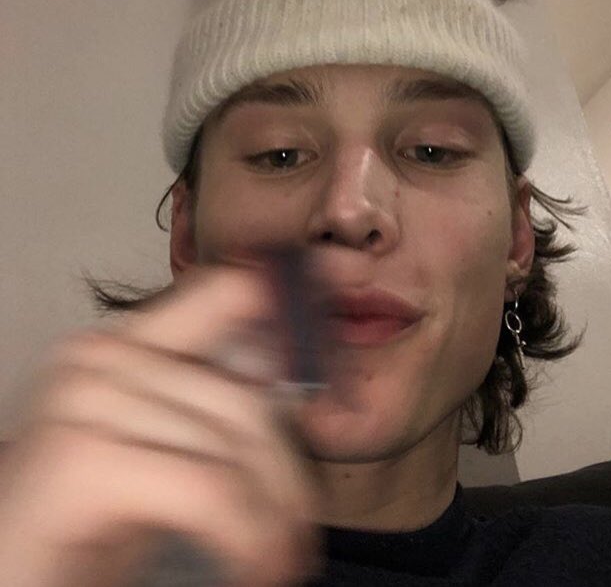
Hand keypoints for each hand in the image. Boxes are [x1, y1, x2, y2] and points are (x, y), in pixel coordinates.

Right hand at [0, 262, 322, 586]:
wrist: (15, 581)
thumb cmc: (88, 526)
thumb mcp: (163, 453)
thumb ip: (209, 408)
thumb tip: (290, 380)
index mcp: (124, 345)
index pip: (225, 290)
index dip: (290, 290)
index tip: (352, 278)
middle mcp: (100, 355)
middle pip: (241, 398)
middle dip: (284, 475)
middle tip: (299, 534)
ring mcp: (87, 397)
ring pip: (231, 448)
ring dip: (270, 519)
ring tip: (276, 563)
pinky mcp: (84, 458)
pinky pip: (208, 491)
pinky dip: (246, 537)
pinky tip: (254, 566)